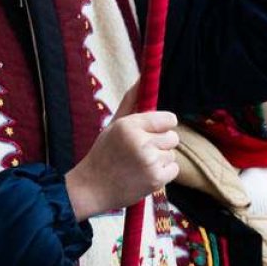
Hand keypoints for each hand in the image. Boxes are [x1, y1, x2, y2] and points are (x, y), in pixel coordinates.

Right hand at [64, 81, 178, 221]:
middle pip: (173, 137)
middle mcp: (140, 142)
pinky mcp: (155, 180)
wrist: (92, 187)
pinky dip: (163, 173)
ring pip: (172, 154)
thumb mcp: (114, 124)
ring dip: (160, 159)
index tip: (156, 130)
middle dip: (162, 143)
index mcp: (129, 125)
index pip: (168, 119)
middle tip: (144, 150)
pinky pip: (174, 169)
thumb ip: (131, 101)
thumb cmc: (104, 153)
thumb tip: (142, 77)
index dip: (164, 124)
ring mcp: (149, 162)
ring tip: (140, 163)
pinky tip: (145, 174)